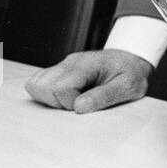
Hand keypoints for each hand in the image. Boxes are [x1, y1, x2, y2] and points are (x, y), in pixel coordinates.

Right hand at [24, 49, 152, 113]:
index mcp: (87, 65)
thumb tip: (79, 108)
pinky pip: (38, 84)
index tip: (86, 105)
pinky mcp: (58, 72)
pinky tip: (66, 97)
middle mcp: (70, 63)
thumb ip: (105, 96)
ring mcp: (62, 66)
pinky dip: (46, 95)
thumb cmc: (131, 72)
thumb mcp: (128, 86)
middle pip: (42, 86)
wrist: (131, 59)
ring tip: (71, 100)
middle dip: (57, 103)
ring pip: (35, 85)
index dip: (70, 103)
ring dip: (49, 99)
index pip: (61, 88)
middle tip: (78, 103)